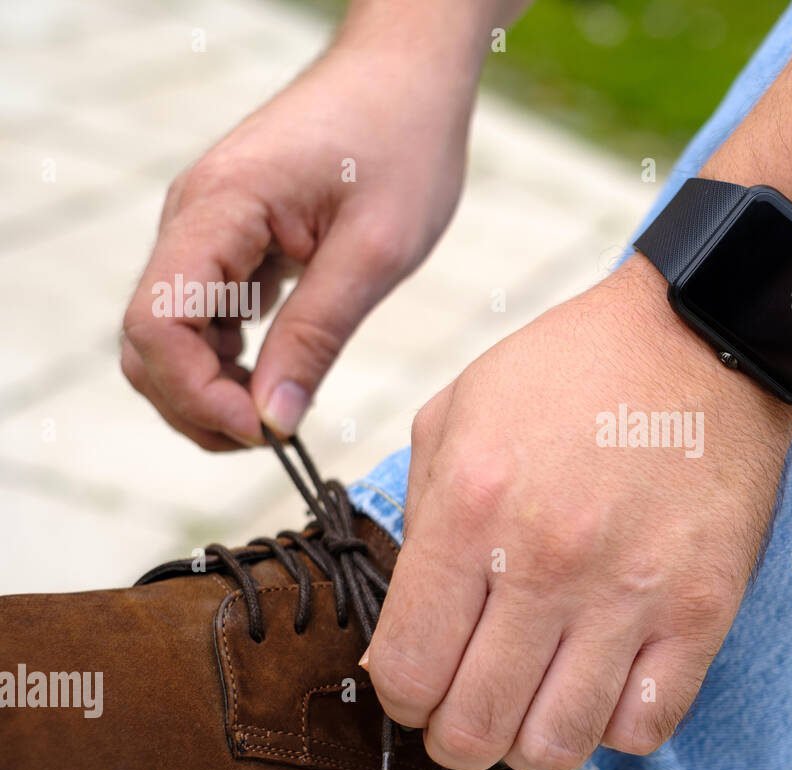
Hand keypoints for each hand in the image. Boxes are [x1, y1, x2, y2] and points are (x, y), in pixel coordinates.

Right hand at [120, 31, 479, 448]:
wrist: (407, 77)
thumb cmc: (402, 145)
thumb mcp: (376, 251)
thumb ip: (318, 335)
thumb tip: (275, 418)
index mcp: (219, 209)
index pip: (158, 323)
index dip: (197, 394)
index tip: (265, 431)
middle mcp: (194, 218)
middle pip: (150, 339)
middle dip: (198, 404)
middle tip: (275, 437)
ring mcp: (207, 228)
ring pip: (172, 334)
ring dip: (212, 388)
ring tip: (280, 417)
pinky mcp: (230, 238)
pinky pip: (205, 314)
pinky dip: (230, 360)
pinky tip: (280, 376)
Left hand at [363, 255, 791, 769]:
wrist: (701, 341)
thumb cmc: (573, 374)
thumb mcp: (457, 411)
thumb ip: (418, 519)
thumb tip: (404, 626)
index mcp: (472, 509)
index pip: (405, 669)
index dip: (400, 697)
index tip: (416, 685)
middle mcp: (549, 562)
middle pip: (474, 727)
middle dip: (455, 736)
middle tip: (466, 709)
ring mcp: (634, 593)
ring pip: (557, 744)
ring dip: (531, 742)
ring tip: (533, 702)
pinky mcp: (703, 610)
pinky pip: (646, 726)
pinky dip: (613, 726)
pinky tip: (603, 683)